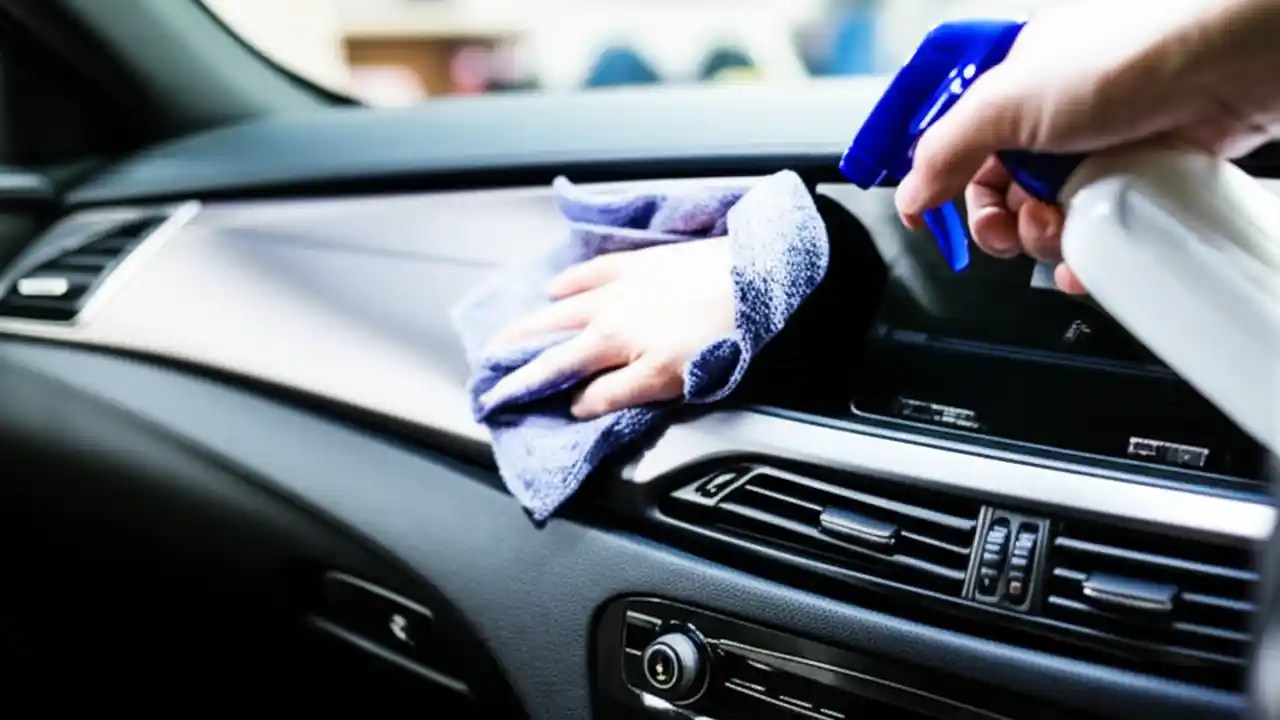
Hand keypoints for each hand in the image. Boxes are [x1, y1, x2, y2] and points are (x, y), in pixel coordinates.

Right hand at [480, 237, 735, 418]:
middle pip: (549, 332)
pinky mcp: (640, 263)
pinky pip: (592, 271)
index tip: (496, 399)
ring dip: (536, 317)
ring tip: (513, 328)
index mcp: (609, 343)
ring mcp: (620, 283)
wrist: (746, 275)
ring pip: (564, 302)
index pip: (553, 370)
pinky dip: (570, 279)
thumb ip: (617, 393)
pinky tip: (558, 284)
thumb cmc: (715, 333)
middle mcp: (605, 310)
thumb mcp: (666, 379)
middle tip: (491, 360)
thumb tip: (578, 405)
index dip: (522, 386)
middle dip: (517, 348)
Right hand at [895, 0, 1279, 293]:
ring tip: (1060, 229)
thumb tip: (910, 196)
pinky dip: (1088, 257)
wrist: (1230, 61)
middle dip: (998, 224)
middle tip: (1009, 232)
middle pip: (1000, 192)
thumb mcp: (1006, 101)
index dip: (941, 187)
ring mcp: (1100, 147)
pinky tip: (1087, 264)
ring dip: (1043, 240)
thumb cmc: (1128, 56)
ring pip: (1048, 218)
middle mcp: (1055, 116)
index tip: (931, 221)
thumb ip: (944, 151)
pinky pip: (1100, 230)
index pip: (958, 146)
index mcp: (1013, 86)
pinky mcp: (1141, 175)